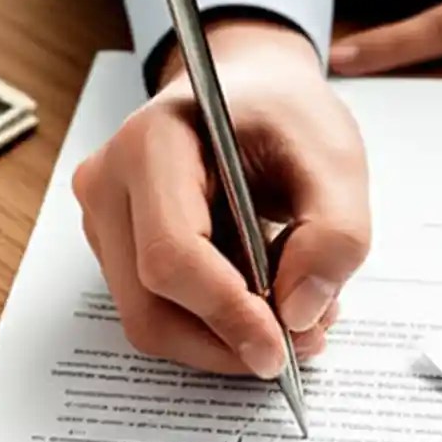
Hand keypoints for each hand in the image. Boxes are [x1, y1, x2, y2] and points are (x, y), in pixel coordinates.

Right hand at [73, 18, 369, 377]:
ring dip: (225, 341)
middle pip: (151, 306)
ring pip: (152, 322)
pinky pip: (160, 313)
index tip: (282, 348)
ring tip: (294, 318)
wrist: (250, 93)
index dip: (227, 313)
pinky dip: (215, 327)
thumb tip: (300, 314)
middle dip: (229, 341)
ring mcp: (105, 222)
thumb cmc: (285, 115)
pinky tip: (263, 303)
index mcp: (151, 144)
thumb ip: (335, 235)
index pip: (171, 254)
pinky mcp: (118, 252)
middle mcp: (110, 186)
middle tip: (303, 344)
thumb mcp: (336, 160)